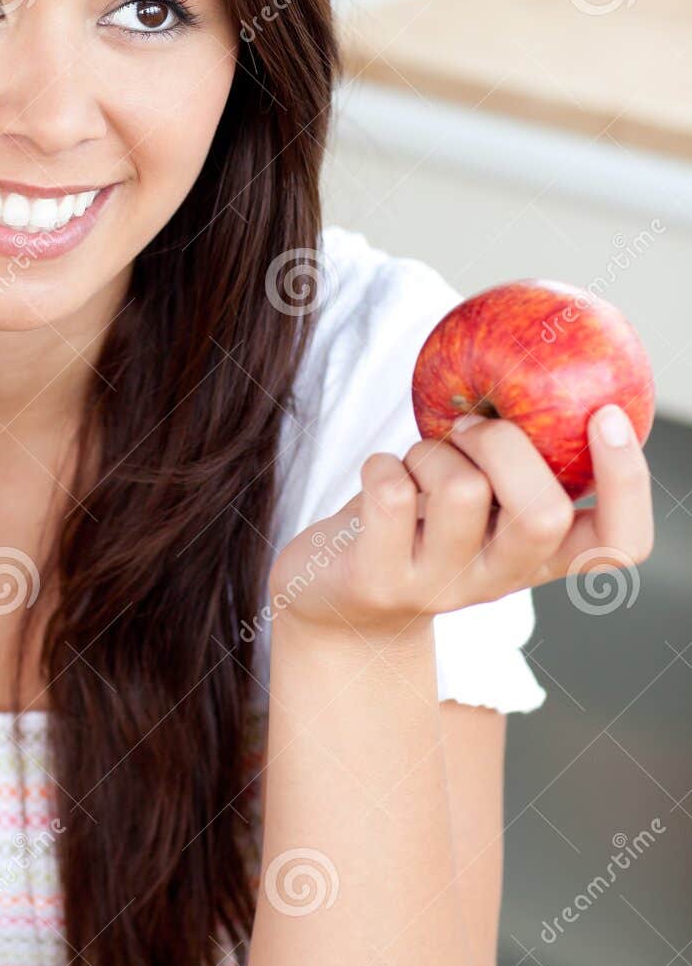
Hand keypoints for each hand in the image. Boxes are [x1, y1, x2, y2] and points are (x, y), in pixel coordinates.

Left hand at [267, 403, 653, 637]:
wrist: (339, 599)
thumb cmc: (420, 525)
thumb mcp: (480, 501)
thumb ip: (515, 460)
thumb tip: (542, 366)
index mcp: (542, 557)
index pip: (620, 543)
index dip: (628, 482)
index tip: (606, 414)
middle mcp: (500, 580)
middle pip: (542, 516)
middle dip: (504, 444)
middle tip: (469, 427)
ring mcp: (440, 588)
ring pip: (462, 492)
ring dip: (432, 451)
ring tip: (416, 462)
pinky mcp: (379, 581)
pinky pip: (391, 492)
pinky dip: (381, 463)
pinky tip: (380, 477)